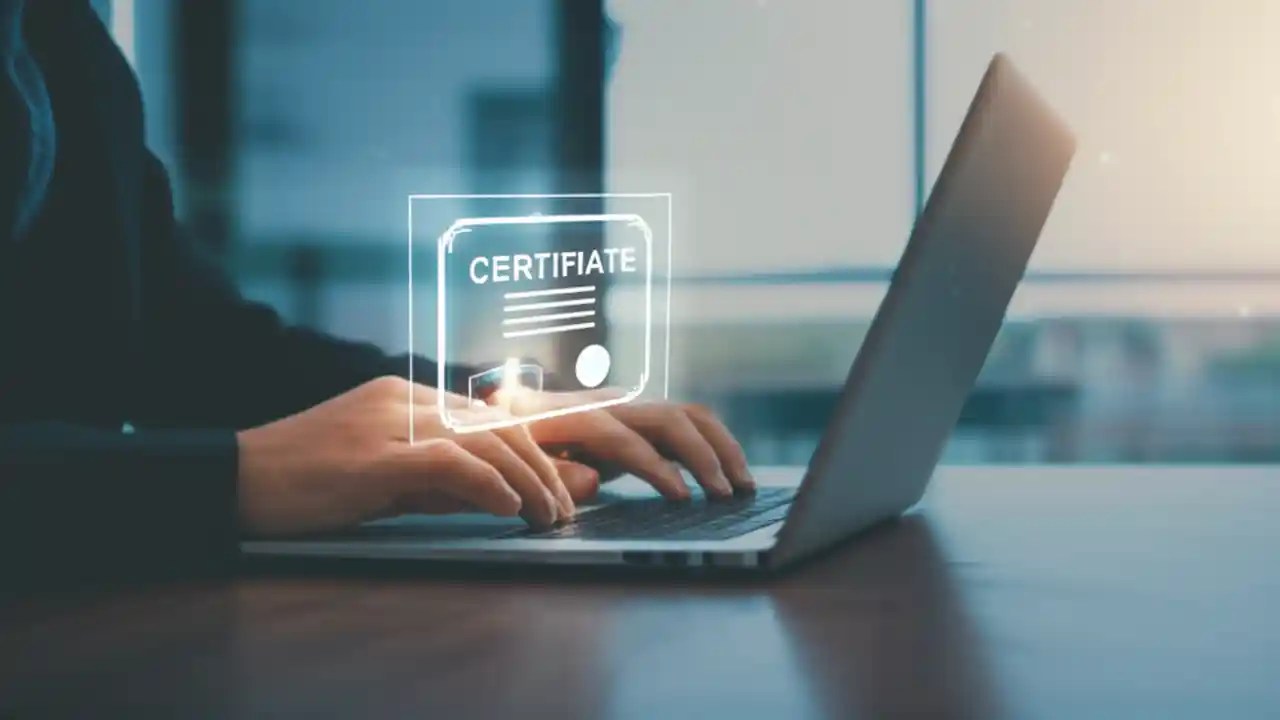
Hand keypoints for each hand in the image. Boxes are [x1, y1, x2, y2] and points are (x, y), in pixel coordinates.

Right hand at [236, 376, 573, 536]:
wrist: (232, 480)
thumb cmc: (305, 485)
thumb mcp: (386, 480)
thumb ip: (443, 482)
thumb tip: (506, 497)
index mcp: (405, 397)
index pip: (489, 417)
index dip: (534, 449)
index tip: (562, 481)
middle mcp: (403, 399)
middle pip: (498, 425)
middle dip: (543, 467)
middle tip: (567, 506)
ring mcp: (389, 423)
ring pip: (484, 440)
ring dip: (528, 481)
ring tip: (549, 516)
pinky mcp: (376, 456)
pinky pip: (451, 462)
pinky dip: (489, 484)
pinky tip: (509, 508)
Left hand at [501, 389, 753, 500]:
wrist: (505, 417)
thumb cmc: (512, 450)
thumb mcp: (520, 465)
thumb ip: (553, 474)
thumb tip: (594, 482)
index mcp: (574, 415)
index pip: (625, 438)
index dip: (656, 468)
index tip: (683, 498)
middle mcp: (609, 403)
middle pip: (669, 418)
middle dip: (702, 456)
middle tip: (725, 495)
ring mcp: (629, 406)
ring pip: (688, 415)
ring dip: (720, 448)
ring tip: (743, 485)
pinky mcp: (643, 418)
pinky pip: (689, 423)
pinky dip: (715, 445)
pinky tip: (731, 475)